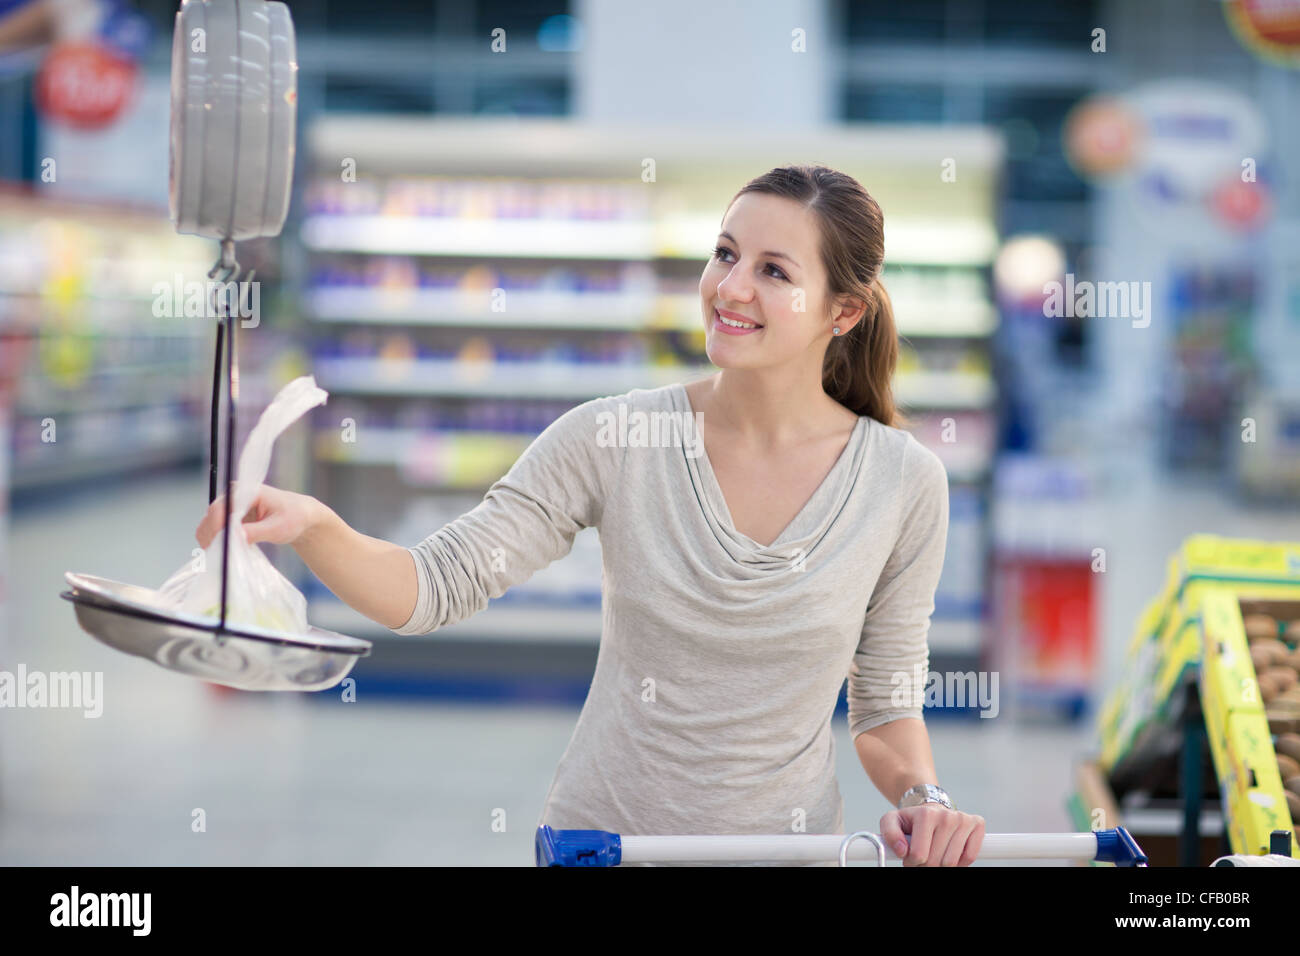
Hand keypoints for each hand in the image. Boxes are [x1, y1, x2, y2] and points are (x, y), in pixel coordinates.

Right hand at [196, 482, 322, 548]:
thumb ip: (255, 532)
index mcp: (244, 490)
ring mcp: (228, 507)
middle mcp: (232, 496)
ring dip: (214, 542)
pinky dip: (218, 543)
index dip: (216, 528)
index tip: (220, 547)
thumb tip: (234, 538)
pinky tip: (229, 552)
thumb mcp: (277, 527)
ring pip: (208, 526)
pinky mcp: (227, 519)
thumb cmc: (293, 518)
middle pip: (210, 518)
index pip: (220, 508)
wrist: (300, 517)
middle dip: (214, 538)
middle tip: (222, 557)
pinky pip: (213, 533)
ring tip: (228, 556)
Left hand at [879, 805, 983, 866]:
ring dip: (941, 865)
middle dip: (925, 865)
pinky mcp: (977, 824)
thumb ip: (889, 834)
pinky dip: (959, 863)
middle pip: (935, 861)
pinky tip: (949, 853)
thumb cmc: (912, 820)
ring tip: (934, 855)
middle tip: (922, 858)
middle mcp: (946, 816)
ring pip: (952, 863)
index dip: (912, 863)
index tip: (910, 858)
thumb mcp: (892, 821)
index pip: (919, 855)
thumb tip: (901, 850)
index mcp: (925, 814)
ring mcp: (963, 819)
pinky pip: (970, 857)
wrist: (931, 810)